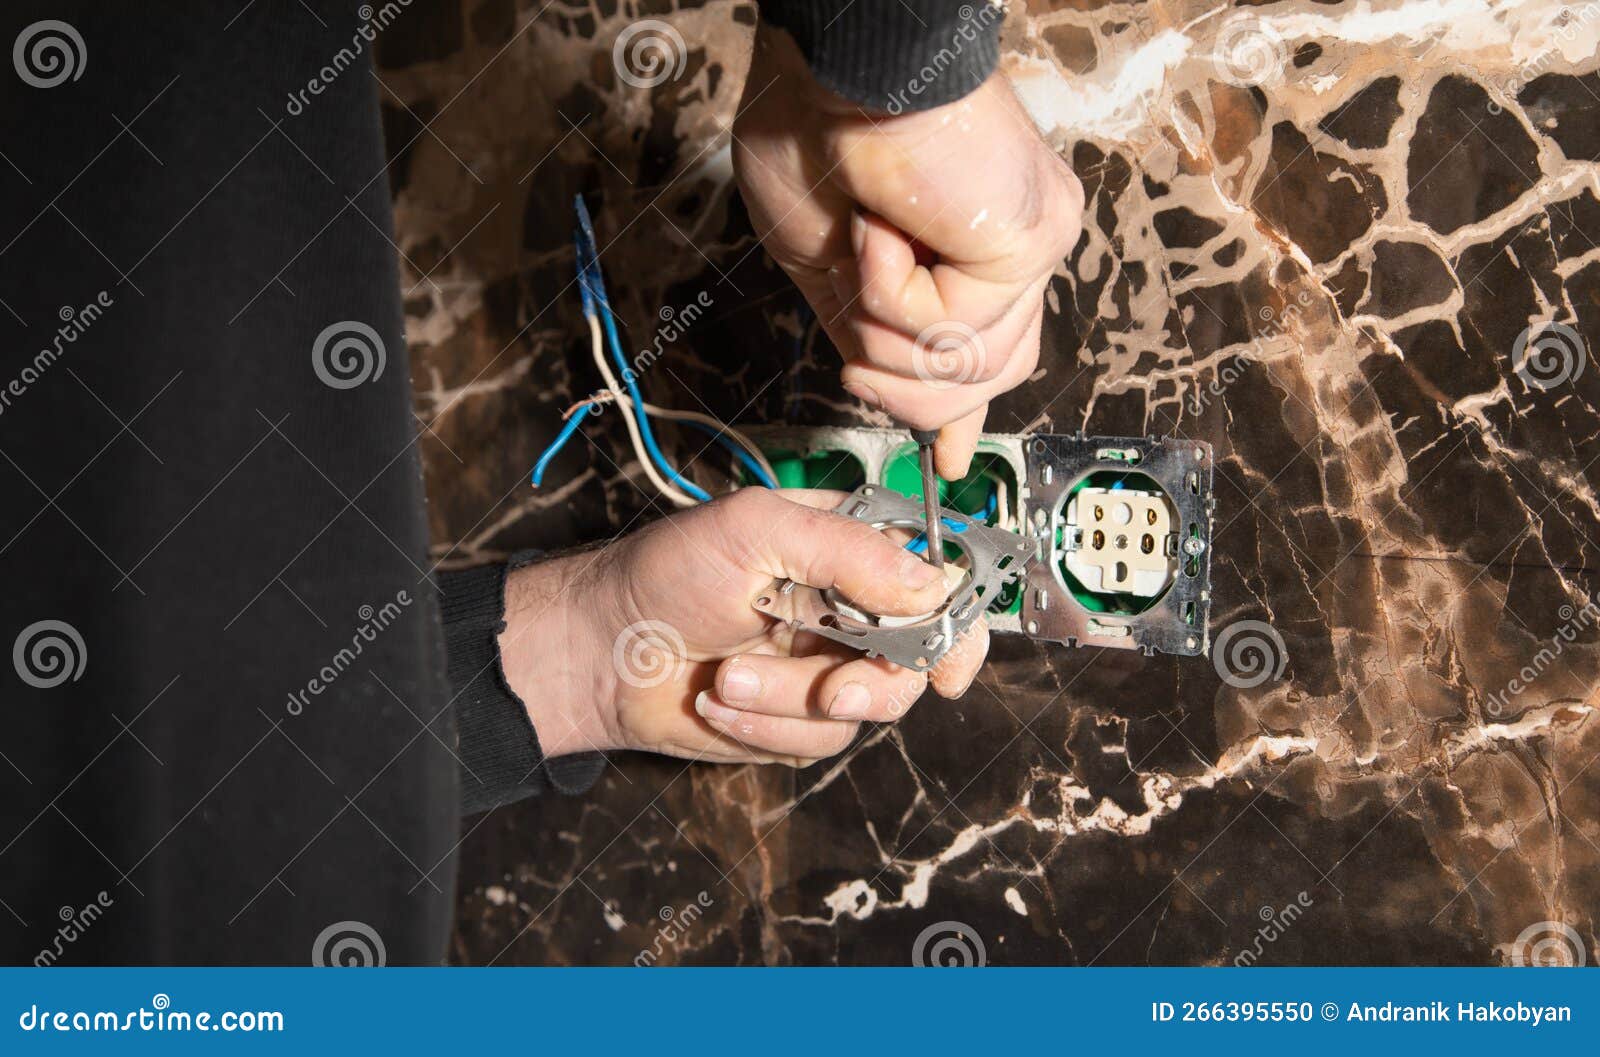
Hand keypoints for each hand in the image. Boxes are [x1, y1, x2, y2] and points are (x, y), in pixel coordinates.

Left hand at [498, 488, 988, 765]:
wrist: (598, 651)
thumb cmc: (665, 572)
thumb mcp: (754, 531)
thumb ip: (848, 551)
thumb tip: (933, 587)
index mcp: (850, 544)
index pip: (938, 574)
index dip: (957, 617)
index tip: (946, 659)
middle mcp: (851, 605)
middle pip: (920, 653)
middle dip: (872, 677)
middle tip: (833, 688)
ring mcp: (828, 664)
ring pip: (870, 704)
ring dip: (793, 698)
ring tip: (725, 677)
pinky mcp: (799, 718)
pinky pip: (822, 739)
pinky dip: (768, 724)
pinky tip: (719, 701)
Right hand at [732, 23, 1083, 478]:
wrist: (832, 73)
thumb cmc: (816, 136)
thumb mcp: (823, 267)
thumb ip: (867, 339)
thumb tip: (888, 405)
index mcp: (966, 257)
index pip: (987, 357)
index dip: (961, 413)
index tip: (951, 460)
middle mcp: (1010, 257)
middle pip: (983, 382)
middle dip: (902, 383)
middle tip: (853, 319)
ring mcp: (1027, 252)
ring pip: (964, 374)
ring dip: (884, 328)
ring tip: (867, 248)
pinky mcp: (1029, 247)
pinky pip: (952, 333)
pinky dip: (892, 289)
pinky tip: (885, 228)